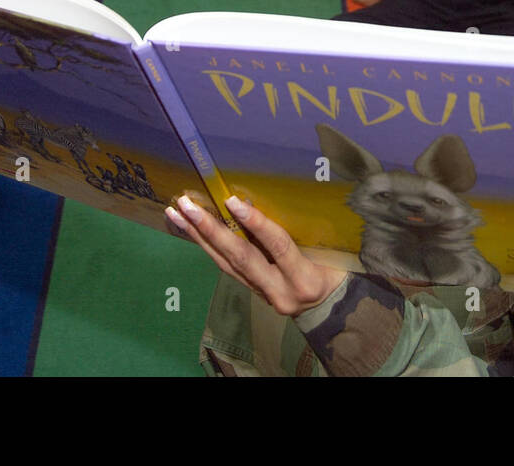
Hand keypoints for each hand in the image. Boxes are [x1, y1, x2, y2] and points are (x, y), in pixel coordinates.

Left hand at [166, 194, 347, 317]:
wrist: (333, 312)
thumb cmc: (336, 273)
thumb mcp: (329, 255)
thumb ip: (303, 235)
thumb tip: (269, 202)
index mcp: (304, 278)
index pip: (277, 247)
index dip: (256, 223)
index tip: (233, 201)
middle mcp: (278, 291)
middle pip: (240, 258)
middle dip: (210, 230)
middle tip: (187, 205)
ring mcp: (261, 294)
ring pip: (225, 264)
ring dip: (198, 236)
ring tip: (176, 213)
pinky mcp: (251, 291)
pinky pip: (225, 267)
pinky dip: (206, 246)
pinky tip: (190, 229)